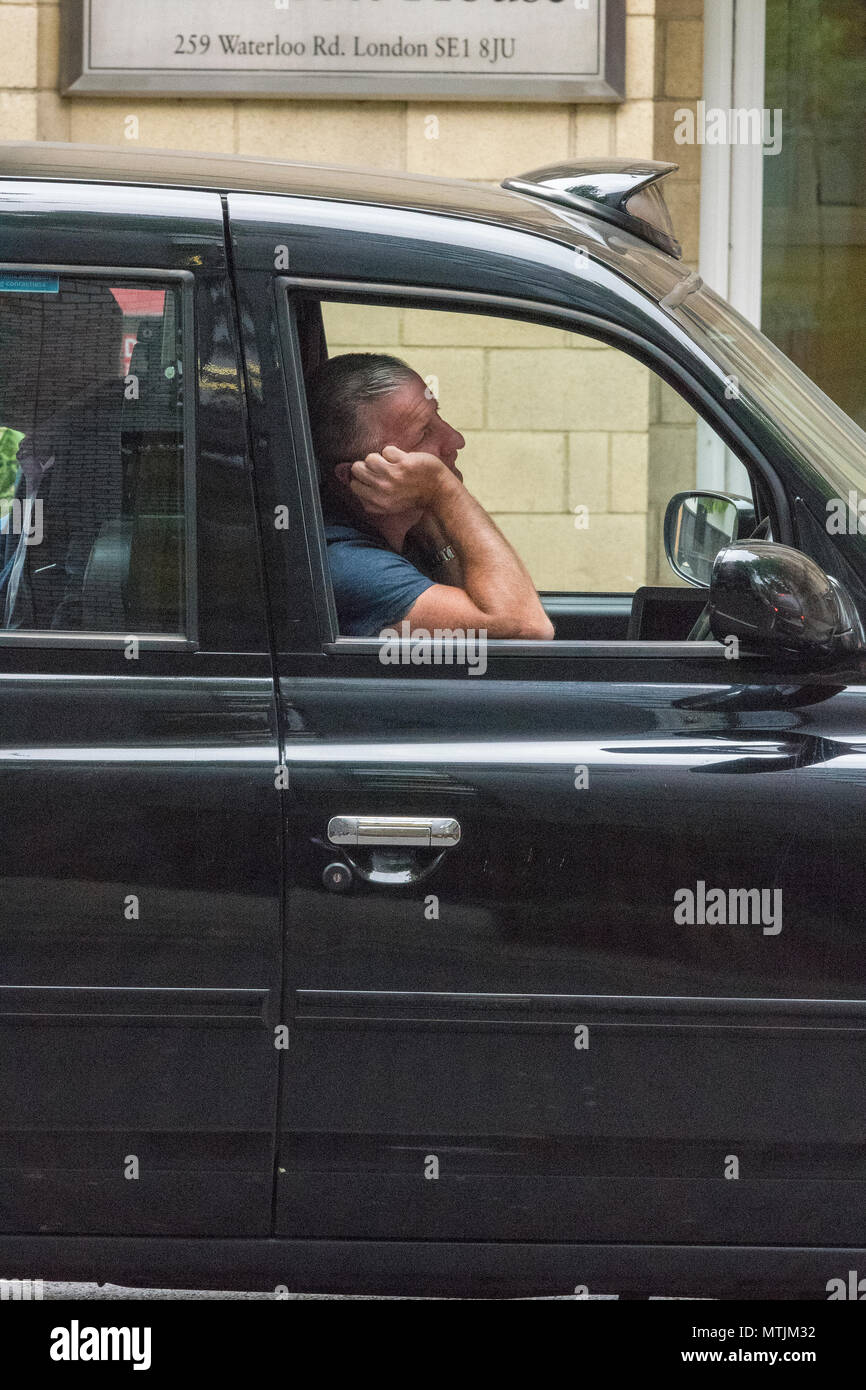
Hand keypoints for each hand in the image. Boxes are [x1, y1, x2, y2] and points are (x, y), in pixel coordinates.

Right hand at [342, 445, 456, 515]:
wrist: (437, 491)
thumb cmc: (412, 496)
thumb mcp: (388, 505)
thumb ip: (369, 496)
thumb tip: (348, 479)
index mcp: (377, 502)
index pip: (354, 485)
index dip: (361, 478)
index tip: (373, 477)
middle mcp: (382, 490)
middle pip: (357, 468)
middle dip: (368, 466)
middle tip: (382, 468)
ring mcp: (393, 476)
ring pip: (370, 457)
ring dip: (380, 457)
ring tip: (392, 463)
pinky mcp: (403, 463)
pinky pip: (387, 450)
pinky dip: (394, 452)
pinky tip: (403, 460)